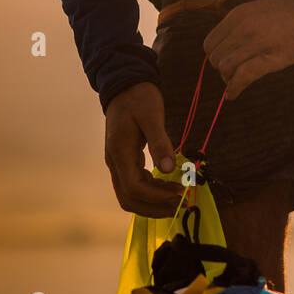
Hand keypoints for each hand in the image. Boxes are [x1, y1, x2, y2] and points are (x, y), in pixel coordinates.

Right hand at [103, 82, 182, 215]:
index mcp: (119, 152)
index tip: (179, 192)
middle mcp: (114, 162)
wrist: (124, 85)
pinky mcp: (124, 161)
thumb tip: (168, 169)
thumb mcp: (151, 115)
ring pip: (129, 195)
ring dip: (151, 203)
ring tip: (175, 199)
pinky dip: (150, 192)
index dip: (157, 196)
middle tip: (179, 204)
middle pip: (128, 199)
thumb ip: (159, 142)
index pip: (134, 188)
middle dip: (153, 207)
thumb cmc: (138, 98)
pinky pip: (133, 185)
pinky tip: (166, 187)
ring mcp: (117, 163)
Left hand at [204, 0, 293, 99]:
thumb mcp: (256, 10)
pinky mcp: (272, 57)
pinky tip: (232, 95)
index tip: (226, 61)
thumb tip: (227, 47)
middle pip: (216, 59)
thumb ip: (239, 26)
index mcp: (237, 16)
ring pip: (226, 68)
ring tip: (238, 81)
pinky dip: (234, 88)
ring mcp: (256, 43)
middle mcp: (242, 29)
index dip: (216, 56)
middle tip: (235, 72)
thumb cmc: (288, 12)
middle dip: (223, 69)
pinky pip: (243, 76)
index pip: (209, 44)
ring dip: (229, 79)